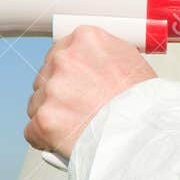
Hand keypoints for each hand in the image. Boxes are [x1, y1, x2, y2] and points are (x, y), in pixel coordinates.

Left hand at [25, 26, 157, 158]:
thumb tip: (91, 61)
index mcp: (86, 39)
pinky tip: (66, 141)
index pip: (62, 51)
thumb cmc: (146, 105)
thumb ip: (103, 56)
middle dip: (59, 94)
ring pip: (38, 103)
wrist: (147, 135)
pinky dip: (46, 139)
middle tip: (81, 110)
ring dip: (53, 116)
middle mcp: (64, 59)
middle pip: (46, 76)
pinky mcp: (43, 119)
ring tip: (79, 127)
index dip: (70, 73)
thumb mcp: (131, 62)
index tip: (78, 85)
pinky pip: (32, 130)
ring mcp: (51, 89)